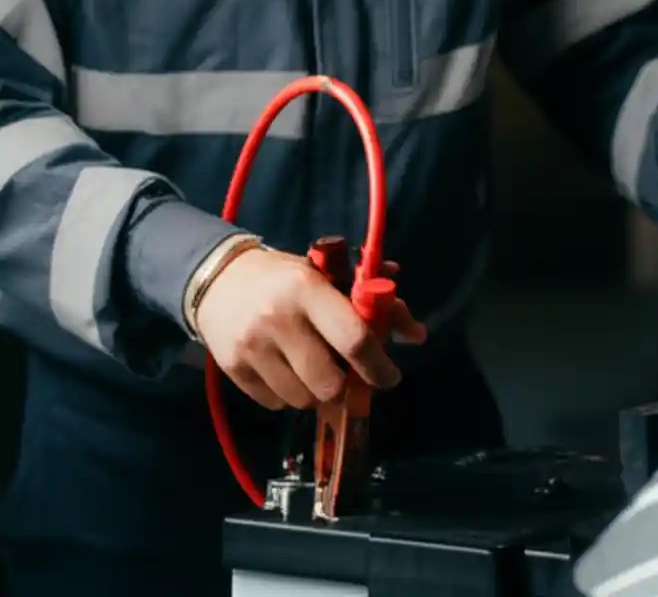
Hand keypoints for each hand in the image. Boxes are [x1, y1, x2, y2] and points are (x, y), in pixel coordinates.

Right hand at [195, 248, 427, 409]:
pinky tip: (286, 372)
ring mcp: (252, 347)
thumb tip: (417, 335)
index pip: (354, 339)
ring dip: (316, 393)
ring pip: (302, 399)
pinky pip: (275, 404)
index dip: (378, 367)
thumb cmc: (286, 278)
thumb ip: (375, 303)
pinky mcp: (232, 368)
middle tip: (349, 378)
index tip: (389, 377)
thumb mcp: (330, 276)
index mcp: (308, 289)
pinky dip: (288, 396)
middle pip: (328, 383)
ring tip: (314, 370)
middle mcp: (279, 319)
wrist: (216, 278)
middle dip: (346, 387)